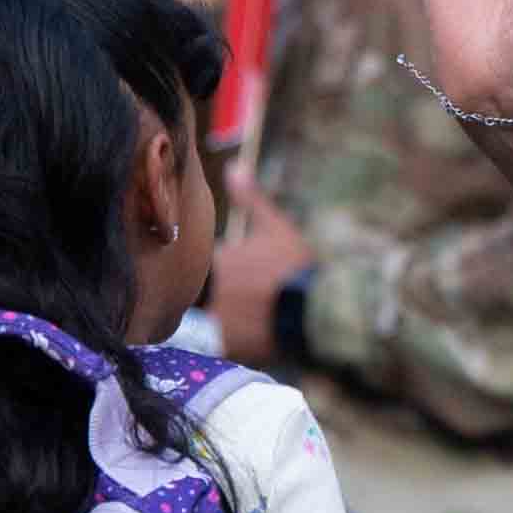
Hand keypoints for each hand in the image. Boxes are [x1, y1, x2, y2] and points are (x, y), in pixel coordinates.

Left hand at [207, 179, 313, 364]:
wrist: (316, 310)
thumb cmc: (294, 267)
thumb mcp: (275, 228)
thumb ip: (251, 199)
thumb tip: (233, 166)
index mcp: (218, 261)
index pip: (197, 264)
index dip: (209, 268)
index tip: (231, 271)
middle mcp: (210, 292)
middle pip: (196, 294)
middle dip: (210, 295)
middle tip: (240, 296)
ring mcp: (217, 320)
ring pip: (204, 321)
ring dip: (219, 319)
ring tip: (246, 318)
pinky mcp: (228, 346)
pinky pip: (217, 345)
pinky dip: (228, 341)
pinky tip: (248, 336)